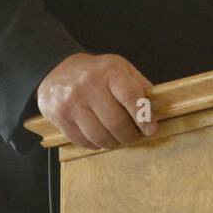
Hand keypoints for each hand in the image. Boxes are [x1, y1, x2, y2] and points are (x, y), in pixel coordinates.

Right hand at [36, 52, 157, 150]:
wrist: (56, 69)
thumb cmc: (94, 71)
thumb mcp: (119, 68)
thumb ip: (138, 86)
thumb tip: (156, 108)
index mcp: (108, 71)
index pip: (130, 95)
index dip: (143, 116)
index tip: (150, 128)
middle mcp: (88, 86)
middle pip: (115, 122)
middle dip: (130, 135)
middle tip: (134, 136)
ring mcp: (72, 102)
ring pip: (100, 136)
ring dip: (114, 143)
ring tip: (119, 139)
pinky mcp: (60, 117)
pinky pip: (83, 141)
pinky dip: (97, 145)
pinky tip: (101, 138)